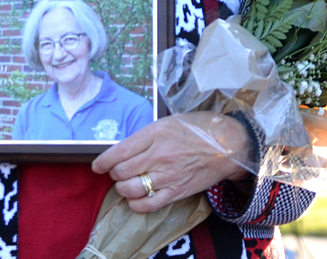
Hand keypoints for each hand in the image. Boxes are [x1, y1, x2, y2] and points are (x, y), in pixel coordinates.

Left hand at [91, 112, 251, 211]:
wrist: (228, 146)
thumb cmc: (198, 129)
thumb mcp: (169, 122)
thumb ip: (147, 135)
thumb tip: (125, 149)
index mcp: (155, 134)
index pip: (119, 152)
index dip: (103, 161)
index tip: (98, 165)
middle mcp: (158, 155)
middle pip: (121, 171)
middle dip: (113, 174)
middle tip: (116, 172)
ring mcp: (167, 176)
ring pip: (131, 189)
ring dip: (122, 188)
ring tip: (125, 183)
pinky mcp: (176, 192)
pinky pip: (148, 205)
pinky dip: (136, 204)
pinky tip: (135, 198)